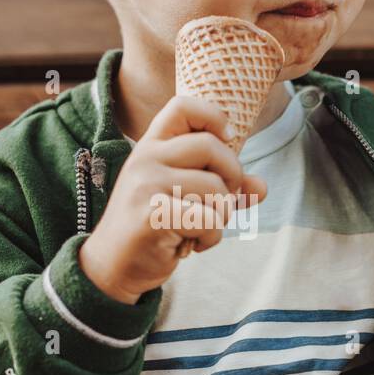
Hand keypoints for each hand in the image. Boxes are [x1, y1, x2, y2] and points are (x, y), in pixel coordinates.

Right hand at [78, 95, 266, 303]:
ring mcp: (146, 184)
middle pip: (211, 146)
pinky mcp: (152, 214)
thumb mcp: (186, 199)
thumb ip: (222, 188)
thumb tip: (262, 187)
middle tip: (223, 203)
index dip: (215, 117)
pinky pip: (207, 218)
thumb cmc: (152, 229)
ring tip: (201, 230)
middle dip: (232, 178)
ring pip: (215, 187)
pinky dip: (211, 237)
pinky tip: (193, 245)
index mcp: (152, 146)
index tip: (227, 141)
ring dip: (221, 216)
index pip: (183, 106)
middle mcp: (146, 158)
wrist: (112, 268)